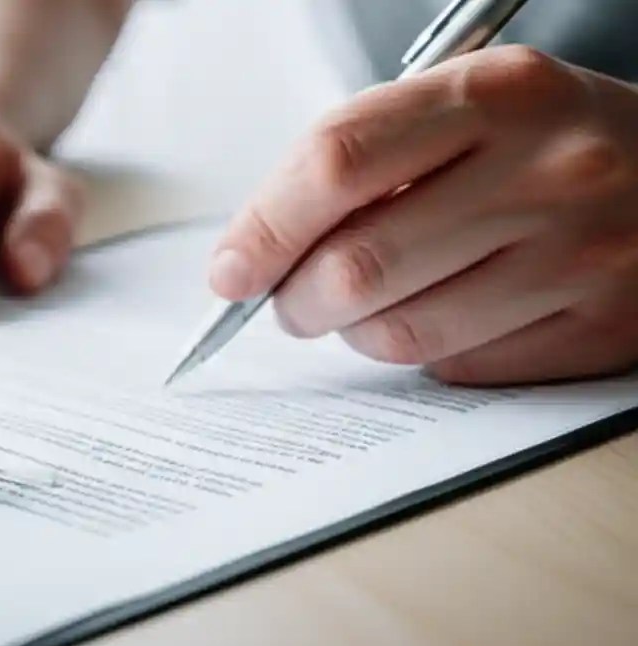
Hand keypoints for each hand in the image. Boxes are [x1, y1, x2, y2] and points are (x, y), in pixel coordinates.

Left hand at [212, 46, 637, 385]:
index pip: (336, 163)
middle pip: (358, 265)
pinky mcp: (598, 327)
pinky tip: (446, 314)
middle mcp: (547, 170)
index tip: (232, 270)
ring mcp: (580, 254)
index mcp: (496, 94)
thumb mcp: (462, 109)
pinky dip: (426, 352)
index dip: (264, 227)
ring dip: (355, 332)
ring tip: (365, 307)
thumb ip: (362, 162)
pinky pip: (459, 366)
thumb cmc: (542, 143)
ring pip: (401, 332)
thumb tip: (254, 251)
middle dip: (295, 299)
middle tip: (289, 302)